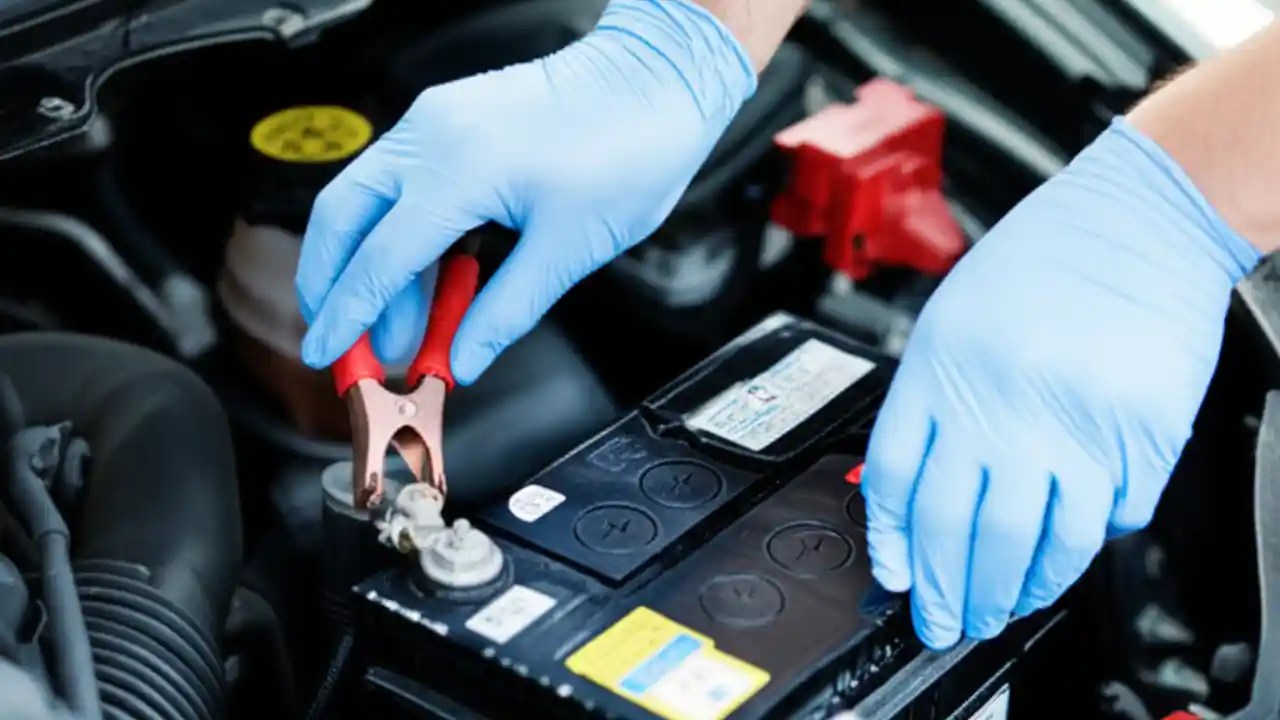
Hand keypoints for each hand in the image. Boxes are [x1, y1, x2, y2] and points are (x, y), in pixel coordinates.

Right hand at [295, 0, 755, 382]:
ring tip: (400, 327)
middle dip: (331, 286)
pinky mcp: (447, 119)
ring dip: (367, 265)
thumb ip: (504, 311)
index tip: (331, 357)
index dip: (350, 318)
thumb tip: (462, 361)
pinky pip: (398, 181)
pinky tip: (425, 280)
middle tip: (346, 343)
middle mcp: (430, 136)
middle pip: (341, 220)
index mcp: (457, 169)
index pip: (378, 260)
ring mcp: (434, 121)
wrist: (657, 78)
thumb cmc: (630, 147)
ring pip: (363, 199)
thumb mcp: (570, 249)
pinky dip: (398, 234)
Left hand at [862, 118, 1260, 649]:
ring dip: (1014, 590)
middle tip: (946, 622)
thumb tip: (917, 490)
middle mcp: (999, 402)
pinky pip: (1109, 518)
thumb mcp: (953, 320)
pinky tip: (1065, 553)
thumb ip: (932, 402)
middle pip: (958, 529)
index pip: (896, 481)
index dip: (893, 544)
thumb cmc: (1043, 260)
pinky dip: (1084, 548)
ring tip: (1002, 607)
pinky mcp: (1139, 437)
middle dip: (947, 593)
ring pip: (1035, 543)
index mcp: (939, 370)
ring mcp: (1071, 423)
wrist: (1139, 219)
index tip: (898, 577)